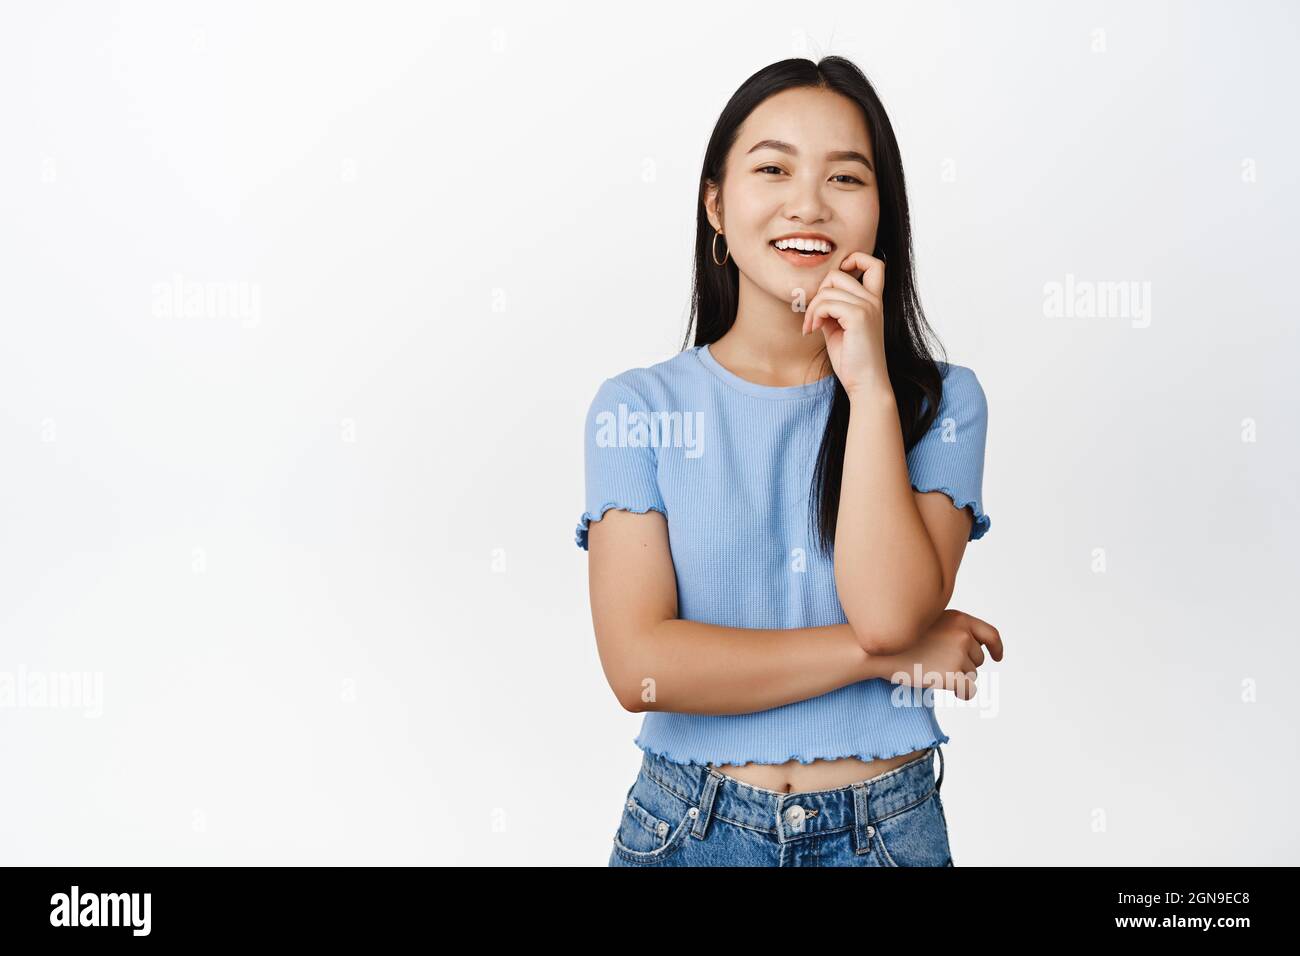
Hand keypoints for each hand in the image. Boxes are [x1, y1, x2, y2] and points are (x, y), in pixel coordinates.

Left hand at [801, 250, 887, 396]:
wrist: (865, 383)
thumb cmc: (852, 360)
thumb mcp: (839, 327)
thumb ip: (832, 309)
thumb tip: (816, 296)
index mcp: (873, 301)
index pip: (874, 264)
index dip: (854, 260)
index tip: (835, 282)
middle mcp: (873, 300)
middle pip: (838, 274)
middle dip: (819, 292)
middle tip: (813, 316)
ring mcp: (868, 306)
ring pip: (827, 289)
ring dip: (812, 308)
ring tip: (811, 326)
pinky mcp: (858, 316)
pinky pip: (826, 303)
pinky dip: (814, 315)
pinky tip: (813, 330)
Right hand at [874, 610, 1003, 700]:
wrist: (879, 649)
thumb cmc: (899, 638)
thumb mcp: (928, 622)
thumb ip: (952, 630)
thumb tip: (970, 649)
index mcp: (959, 619)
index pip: (990, 634)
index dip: (996, 647)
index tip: (997, 657)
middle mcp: (963, 634)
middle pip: (978, 659)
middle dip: (963, 665)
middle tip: (937, 663)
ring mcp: (959, 654)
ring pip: (971, 675)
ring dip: (957, 677)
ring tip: (932, 670)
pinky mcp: (953, 674)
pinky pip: (969, 690)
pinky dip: (962, 694)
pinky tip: (949, 691)